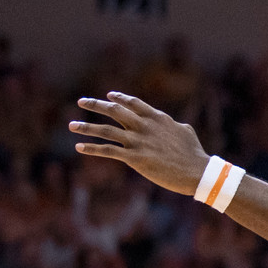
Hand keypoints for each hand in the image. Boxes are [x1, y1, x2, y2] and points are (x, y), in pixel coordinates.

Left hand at [70, 92, 209, 195]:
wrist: (197, 172)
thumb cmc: (193, 153)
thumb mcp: (184, 131)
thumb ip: (172, 124)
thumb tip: (171, 122)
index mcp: (157, 118)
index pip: (133, 102)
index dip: (119, 97)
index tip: (107, 95)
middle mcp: (145, 126)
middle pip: (115, 110)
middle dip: (95, 105)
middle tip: (81, 101)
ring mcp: (138, 141)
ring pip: (106, 130)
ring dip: (86, 127)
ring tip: (71, 125)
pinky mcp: (135, 158)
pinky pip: (108, 151)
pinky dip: (92, 148)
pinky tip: (79, 147)